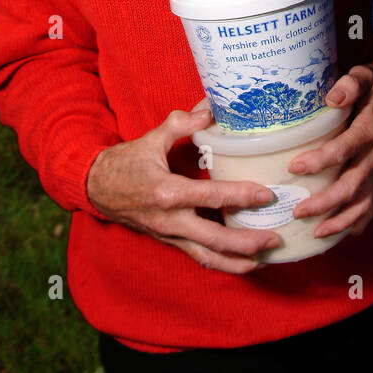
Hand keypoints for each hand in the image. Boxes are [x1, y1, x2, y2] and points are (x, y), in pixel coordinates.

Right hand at [85, 102, 282, 271]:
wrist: (97, 188)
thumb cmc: (125, 163)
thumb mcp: (151, 139)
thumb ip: (180, 124)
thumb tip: (209, 111)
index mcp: (168, 192)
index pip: (211, 197)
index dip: (241, 196)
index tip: (266, 194)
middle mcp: (170, 220)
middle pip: (214, 239)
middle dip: (247, 242)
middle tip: (276, 238)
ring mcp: (170, 235)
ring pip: (207, 256)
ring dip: (237, 261)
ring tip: (265, 258)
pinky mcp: (169, 242)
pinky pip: (199, 256)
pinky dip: (222, 262)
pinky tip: (243, 261)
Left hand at [287, 65, 372, 237]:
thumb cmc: (371, 88)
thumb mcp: (363, 77)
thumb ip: (350, 85)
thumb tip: (333, 97)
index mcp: (370, 129)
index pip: (345, 149)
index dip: (321, 160)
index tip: (294, 167)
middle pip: (352, 185)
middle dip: (325, 202)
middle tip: (298, 211)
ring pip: (362, 203)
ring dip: (339, 220)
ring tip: (314, 233)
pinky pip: (370, 207)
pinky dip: (354, 224)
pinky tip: (336, 235)